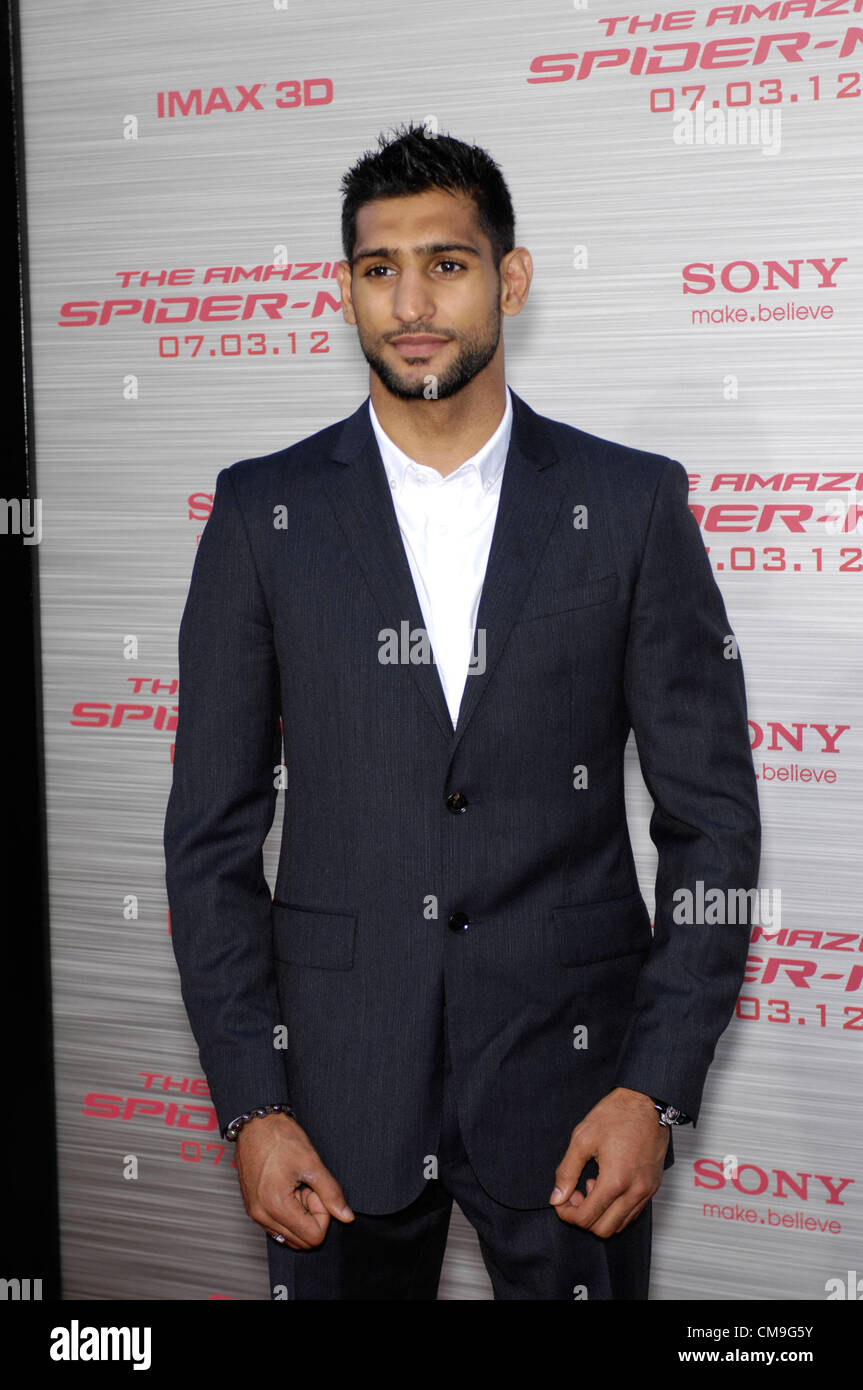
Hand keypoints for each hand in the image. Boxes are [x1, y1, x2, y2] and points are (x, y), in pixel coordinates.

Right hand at [235, 1111, 354, 1249]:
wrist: (255, 1124)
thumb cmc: (279, 1138)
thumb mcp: (312, 1163)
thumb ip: (331, 1193)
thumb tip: (346, 1216)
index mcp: (276, 1206)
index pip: (313, 1237)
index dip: (323, 1213)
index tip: (317, 1190)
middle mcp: (262, 1215)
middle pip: (301, 1240)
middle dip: (311, 1215)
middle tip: (308, 1187)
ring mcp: (255, 1213)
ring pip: (289, 1236)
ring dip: (300, 1215)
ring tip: (297, 1186)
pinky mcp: (253, 1208)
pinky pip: (277, 1226)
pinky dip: (288, 1213)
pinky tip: (288, 1188)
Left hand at [549, 1087, 668, 1237]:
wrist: (647, 1102)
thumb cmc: (617, 1115)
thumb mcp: (582, 1139)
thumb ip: (567, 1171)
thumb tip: (556, 1197)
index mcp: (615, 1181)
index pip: (587, 1218)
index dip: (567, 1213)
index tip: (560, 1200)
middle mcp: (635, 1192)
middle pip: (603, 1229)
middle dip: (583, 1217)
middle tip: (574, 1194)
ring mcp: (647, 1191)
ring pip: (619, 1225)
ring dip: (601, 1214)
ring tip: (591, 1185)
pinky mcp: (653, 1187)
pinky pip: (632, 1213)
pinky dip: (616, 1209)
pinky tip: (607, 1184)